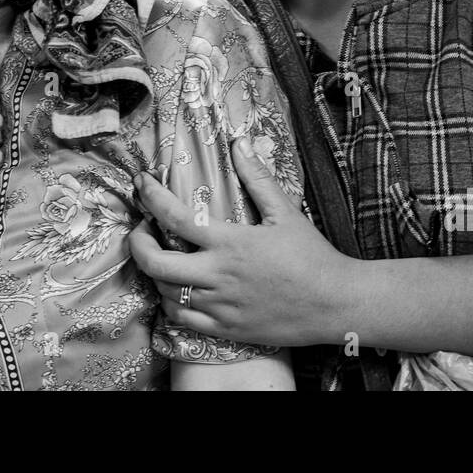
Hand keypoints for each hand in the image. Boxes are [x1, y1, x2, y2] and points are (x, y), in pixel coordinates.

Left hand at [128, 136, 353, 346]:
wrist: (335, 304)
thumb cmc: (312, 256)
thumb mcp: (285, 212)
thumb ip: (257, 178)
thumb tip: (239, 143)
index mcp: (230, 243)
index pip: (175, 217)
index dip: (150, 198)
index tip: (142, 184)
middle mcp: (218, 276)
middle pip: (155, 263)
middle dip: (137, 243)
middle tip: (141, 229)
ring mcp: (219, 306)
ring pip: (165, 292)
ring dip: (154, 272)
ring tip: (160, 256)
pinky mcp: (225, 329)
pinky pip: (181, 319)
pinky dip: (170, 302)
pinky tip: (176, 289)